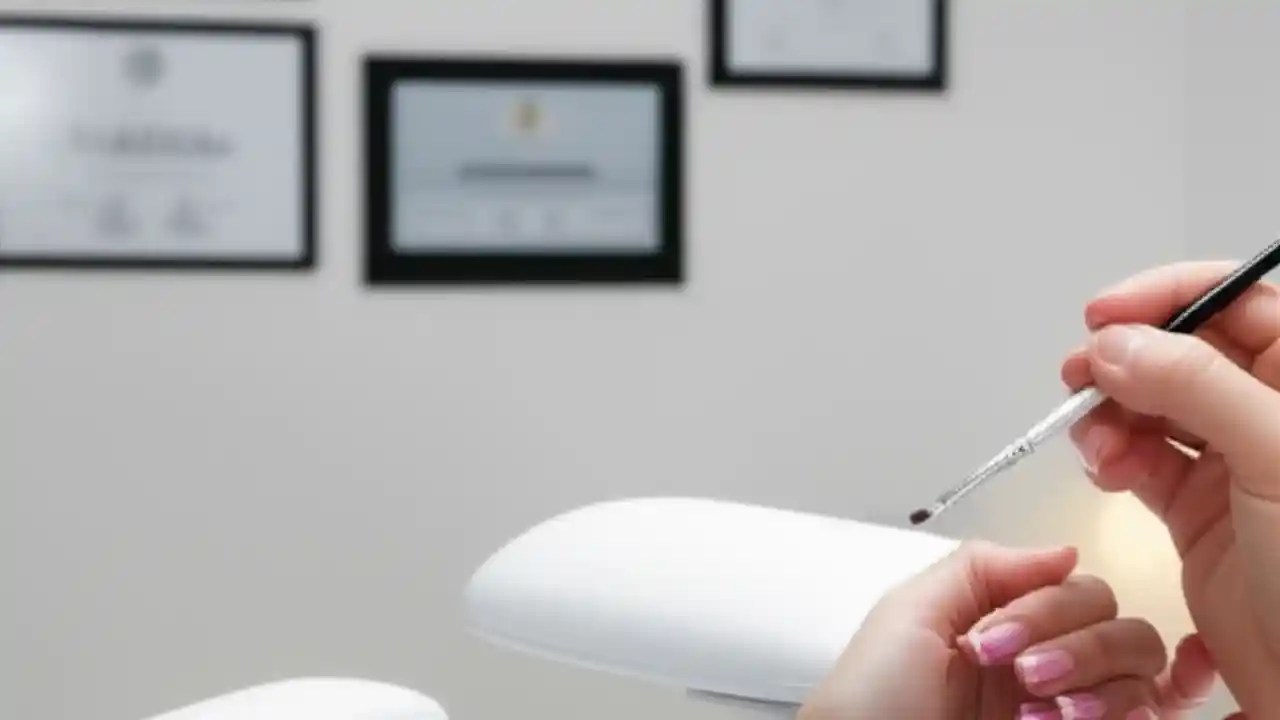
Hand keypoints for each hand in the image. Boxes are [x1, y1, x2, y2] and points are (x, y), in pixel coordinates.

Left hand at [798, 542, 1213, 719]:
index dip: (1050, 609)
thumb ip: (985, 567)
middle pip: (1128, 634)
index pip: (1085, 593)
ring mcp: (1069, 711)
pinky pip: (1150, 719)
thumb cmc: (874, 697)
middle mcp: (1053, 667)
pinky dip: (1129, 713)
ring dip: (1100, 691)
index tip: (989, 640)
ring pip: (1143, 681)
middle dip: (1080, 649)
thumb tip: (1068, 551)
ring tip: (1035, 719)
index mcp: (1014, 626)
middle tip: (1022, 678)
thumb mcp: (912, 612)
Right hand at [1063, 262, 1279, 714]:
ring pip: (1154, 406)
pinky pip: (1142, 460)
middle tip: (1084, 372)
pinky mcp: (1200, 511)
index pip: (1240, 303)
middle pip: (1185, 352)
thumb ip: (1198, 388)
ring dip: (1111, 413)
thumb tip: (1121, 343)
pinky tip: (1105, 468)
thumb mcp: (1277, 461)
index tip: (1108, 313)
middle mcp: (1272, 418)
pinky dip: (1113, 456)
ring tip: (1096, 439)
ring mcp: (1236, 465)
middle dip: (1127, 358)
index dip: (1170, 297)